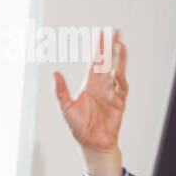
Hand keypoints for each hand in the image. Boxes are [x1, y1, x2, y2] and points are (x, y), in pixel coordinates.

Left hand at [53, 29, 126, 175]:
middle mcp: (101, 86)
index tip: (101, 34)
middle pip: (107, 62)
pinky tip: (116, 70)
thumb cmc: (78, 127)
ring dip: (119, 58)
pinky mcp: (120, 102)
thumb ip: (60, 91)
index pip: (94, 62)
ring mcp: (112, 93)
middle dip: (110, 47)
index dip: (98, 48)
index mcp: (89, 85)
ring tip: (120, 44)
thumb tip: (54, 73)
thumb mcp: (66, 108)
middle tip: (114, 31)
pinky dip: (120, 78)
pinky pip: (122, 87)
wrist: (93, 143)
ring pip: (117, 71)